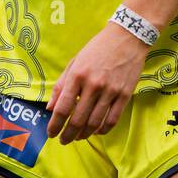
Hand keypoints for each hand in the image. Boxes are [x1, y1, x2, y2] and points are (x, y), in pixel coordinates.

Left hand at [45, 22, 152, 144]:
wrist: (127, 37)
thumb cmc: (97, 48)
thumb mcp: (75, 62)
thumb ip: (61, 85)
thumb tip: (50, 108)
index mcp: (77, 75)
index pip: (63, 108)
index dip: (55, 125)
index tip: (51, 133)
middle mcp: (93, 85)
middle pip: (78, 120)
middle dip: (68, 134)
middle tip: (64, 140)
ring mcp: (110, 91)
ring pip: (95, 123)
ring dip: (84, 135)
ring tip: (78, 137)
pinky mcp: (125, 95)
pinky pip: (112, 120)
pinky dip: (103, 130)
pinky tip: (96, 131)